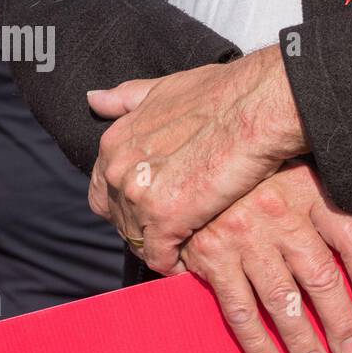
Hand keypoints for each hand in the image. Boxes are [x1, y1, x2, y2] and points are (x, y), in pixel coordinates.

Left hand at [88, 46, 305, 273]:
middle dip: (143, 229)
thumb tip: (94, 99)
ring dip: (161, 248)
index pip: (104, 191)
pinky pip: (159, 257)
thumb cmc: (223, 94)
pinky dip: (175, 264)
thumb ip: (127, 99)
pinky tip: (193, 262)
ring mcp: (139, 195)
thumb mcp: (163, 88)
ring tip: (188, 249)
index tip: (155, 211)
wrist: (257, 107)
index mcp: (116, 141)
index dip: (129, 205)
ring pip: (138, 240)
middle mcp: (119, 169)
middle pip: (119, 220)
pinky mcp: (165, 218)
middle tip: (175, 234)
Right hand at [179, 162, 351, 352]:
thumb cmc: (259, 185)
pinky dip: (257, 343)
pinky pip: (240, 310)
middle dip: (339, 322)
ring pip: (282, 300)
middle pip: (320, 275)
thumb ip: (328, 211)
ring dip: (302, 340)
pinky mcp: (213, 257)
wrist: (195, 175)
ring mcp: (244, 235)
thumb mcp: (298, 181)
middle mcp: (279, 212)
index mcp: (309, 190)